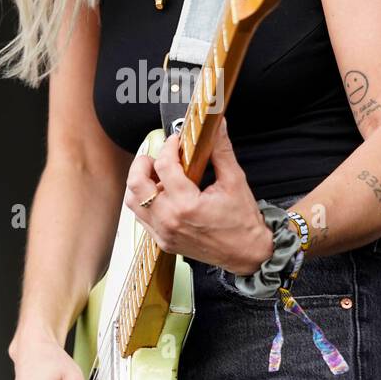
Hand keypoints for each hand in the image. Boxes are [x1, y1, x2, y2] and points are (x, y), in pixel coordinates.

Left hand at [124, 117, 274, 274]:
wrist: (247, 254)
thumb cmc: (243, 222)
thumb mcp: (235, 181)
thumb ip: (221, 150)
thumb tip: (217, 126)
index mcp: (187, 205)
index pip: (164, 166)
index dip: (168, 147)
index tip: (177, 141)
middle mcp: (170, 220)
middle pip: (136, 184)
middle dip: (143, 163)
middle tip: (157, 157)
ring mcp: (164, 233)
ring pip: (133, 201)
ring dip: (140, 184)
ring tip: (158, 176)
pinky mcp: (163, 241)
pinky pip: (142, 217)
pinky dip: (145, 202)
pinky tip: (162, 195)